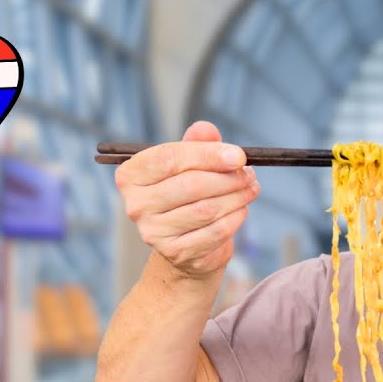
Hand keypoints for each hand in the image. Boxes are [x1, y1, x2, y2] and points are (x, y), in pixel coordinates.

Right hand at [114, 120, 258, 278]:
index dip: (208, 155)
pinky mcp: (176, 252)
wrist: (185, 242)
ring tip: (250, 189)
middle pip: (191, 185)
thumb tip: (206, 129)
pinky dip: (235, 219)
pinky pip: (215, 232)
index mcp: (132, 175)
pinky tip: (241, 209)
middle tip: (249, 174)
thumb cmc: (186, 194)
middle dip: (228, 178)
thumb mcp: (189, 164)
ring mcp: (153, 232)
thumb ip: (197, 143)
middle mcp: (136, 204)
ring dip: (236, 197)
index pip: (170, 158)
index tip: (239, 156)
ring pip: (206, 209)